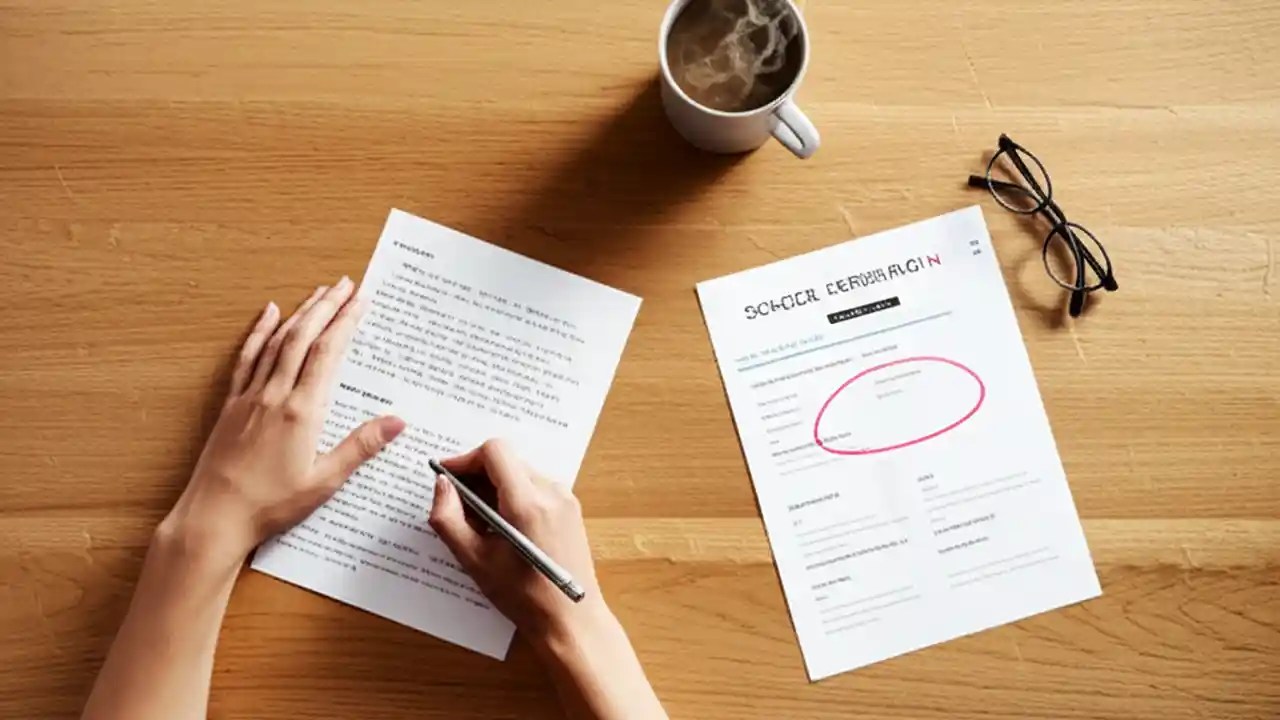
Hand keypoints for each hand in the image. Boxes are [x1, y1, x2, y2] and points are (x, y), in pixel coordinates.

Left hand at [161, 279, 405, 559]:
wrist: (213, 517)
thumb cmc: (269, 505)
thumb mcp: (324, 481)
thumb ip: (360, 447)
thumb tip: (397, 421)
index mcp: (301, 412)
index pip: (327, 354)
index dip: (345, 321)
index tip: (360, 298)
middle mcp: (274, 395)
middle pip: (302, 337)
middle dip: (326, 306)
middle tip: (345, 283)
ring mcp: (250, 397)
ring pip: (277, 342)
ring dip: (300, 313)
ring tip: (318, 293)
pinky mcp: (232, 405)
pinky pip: (247, 358)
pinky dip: (259, 332)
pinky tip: (268, 314)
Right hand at [428, 439, 605, 643]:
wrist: (570, 620)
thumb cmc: (522, 596)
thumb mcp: (474, 560)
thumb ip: (448, 518)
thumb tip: (442, 485)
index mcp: (527, 502)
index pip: (495, 451)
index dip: (465, 459)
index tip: (446, 477)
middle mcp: (551, 492)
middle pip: (507, 460)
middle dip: (477, 474)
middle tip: (456, 503)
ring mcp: (565, 498)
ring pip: (520, 472)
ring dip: (495, 485)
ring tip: (478, 520)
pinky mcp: (571, 508)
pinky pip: (535, 486)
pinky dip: (513, 495)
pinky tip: (502, 525)